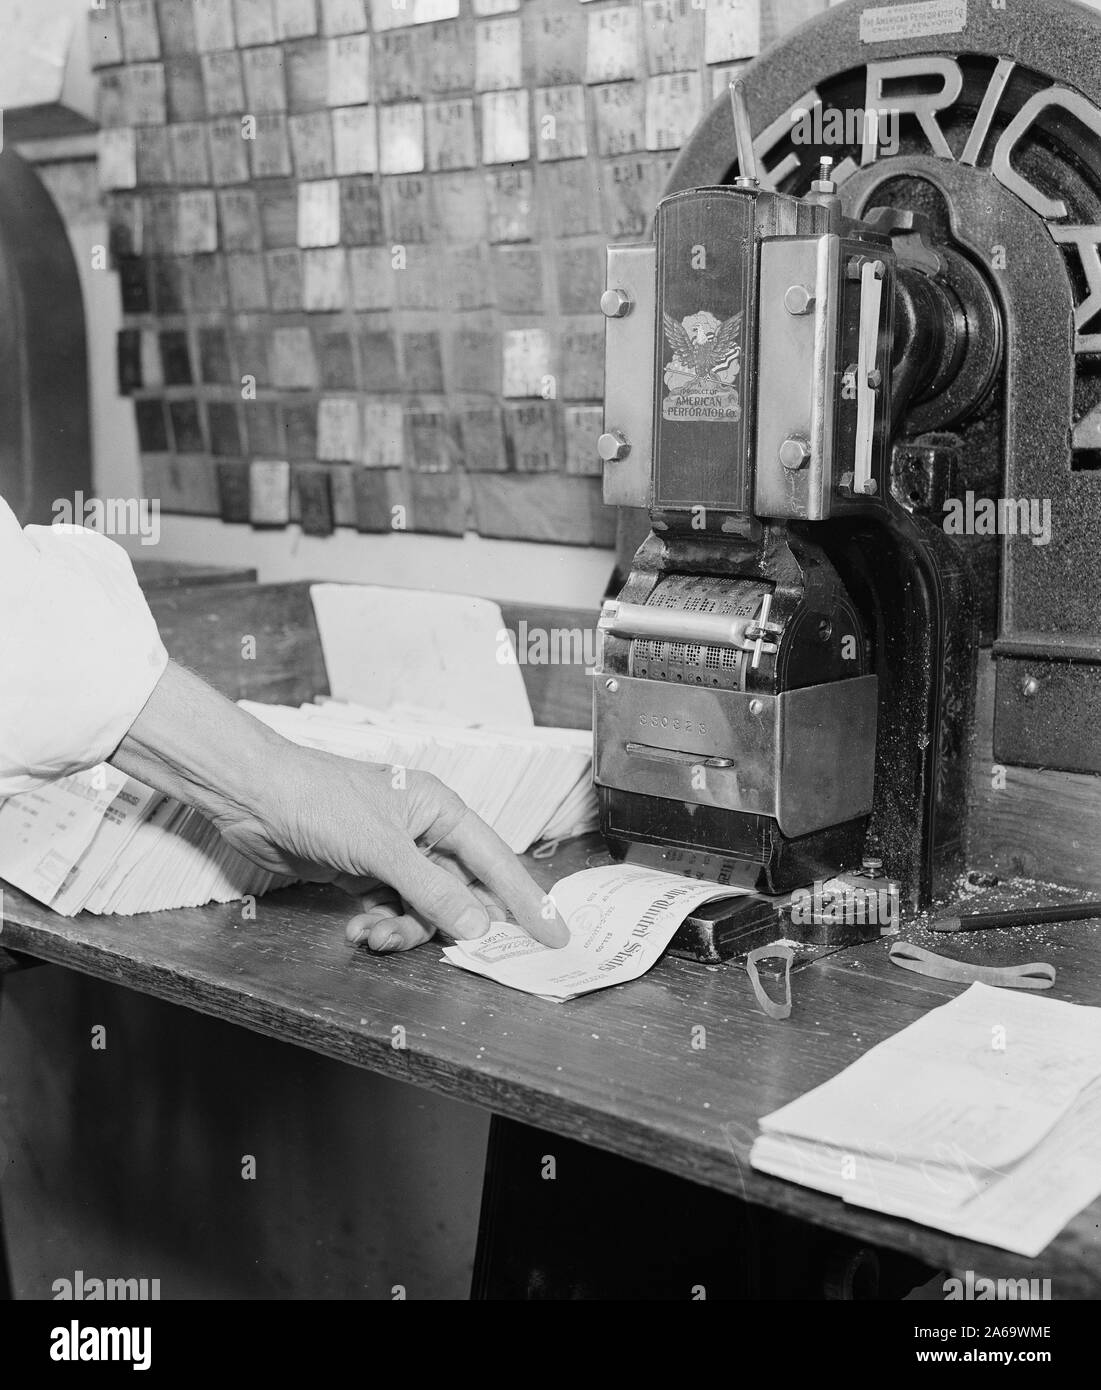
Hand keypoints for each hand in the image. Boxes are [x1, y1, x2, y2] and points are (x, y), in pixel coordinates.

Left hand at [217, 746, 568, 952]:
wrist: (252, 796)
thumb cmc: (319, 800)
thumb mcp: (382, 848)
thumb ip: (431, 891)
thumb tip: (478, 926)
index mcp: (440, 809)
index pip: (496, 861)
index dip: (528, 900)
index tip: (556, 935)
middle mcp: (423, 831)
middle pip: (460, 891)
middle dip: (448, 925)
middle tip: (443, 951)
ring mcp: (393, 854)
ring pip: (423, 909)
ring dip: (405, 930)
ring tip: (375, 937)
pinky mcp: (364, 873)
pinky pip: (392, 911)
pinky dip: (381, 927)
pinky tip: (359, 932)